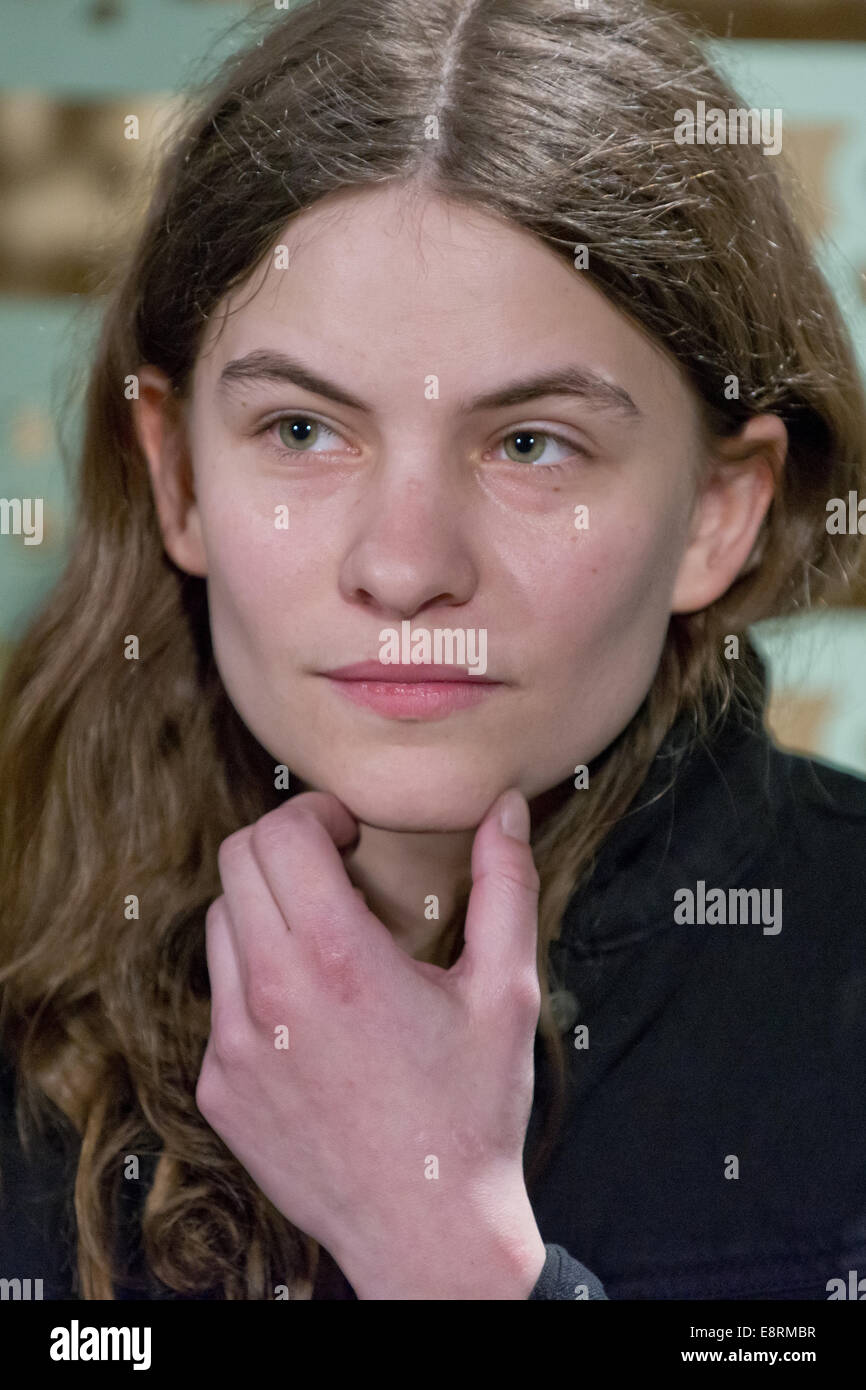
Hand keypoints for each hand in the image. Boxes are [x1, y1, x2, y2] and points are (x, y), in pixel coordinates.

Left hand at [196, 786, 546, 1298]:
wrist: (427, 1230)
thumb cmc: (472, 1111)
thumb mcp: (506, 991)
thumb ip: (507, 886)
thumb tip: (506, 808)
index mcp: (339, 959)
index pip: (279, 834)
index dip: (315, 814)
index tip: (350, 836)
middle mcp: (271, 994)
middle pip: (237, 865)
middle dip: (286, 848)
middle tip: (336, 871)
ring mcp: (233, 1044)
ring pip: (221, 927)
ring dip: (266, 911)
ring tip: (326, 942)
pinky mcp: (218, 1086)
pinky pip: (220, 998)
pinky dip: (256, 980)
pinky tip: (312, 1013)